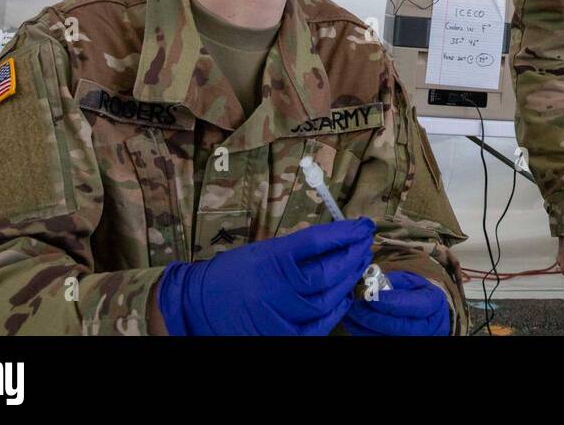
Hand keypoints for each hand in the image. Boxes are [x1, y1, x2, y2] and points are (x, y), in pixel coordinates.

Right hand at [156, 218, 374, 335]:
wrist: (199, 304)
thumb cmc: (234, 273)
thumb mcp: (263, 251)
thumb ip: (298, 249)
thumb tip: (340, 239)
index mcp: (269, 258)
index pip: (316, 241)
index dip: (345, 233)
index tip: (363, 226)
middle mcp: (273, 287)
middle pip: (326, 273)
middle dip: (352, 256)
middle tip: (365, 244)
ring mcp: (276, 315)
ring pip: (326, 300)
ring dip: (347, 282)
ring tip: (359, 265)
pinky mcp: (279, 336)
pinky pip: (317, 327)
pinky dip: (334, 312)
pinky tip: (344, 297)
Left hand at [342, 271, 450, 335]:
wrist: (430, 316)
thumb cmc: (418, 294)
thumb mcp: (413, 282)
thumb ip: (395, 282)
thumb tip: (372, 284)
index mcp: (432, 303)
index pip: (412, 305)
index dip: (389, 302)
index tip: (370, 295)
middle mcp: (426, 326)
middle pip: (397, 326)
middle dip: (372, 317)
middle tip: (355, 306)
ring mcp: (414, 339)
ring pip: (385, 338)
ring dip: (363, 327)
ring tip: (351, 313)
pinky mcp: (400, 343)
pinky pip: (378, 341)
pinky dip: (363, 333)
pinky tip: (353, 322)